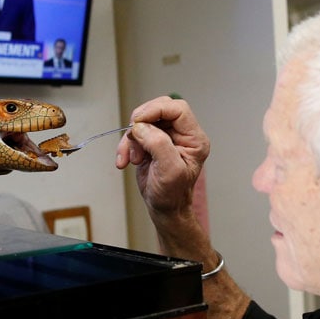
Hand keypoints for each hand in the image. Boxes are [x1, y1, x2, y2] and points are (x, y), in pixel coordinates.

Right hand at [116, 96, 209, 220]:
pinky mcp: (151, 142)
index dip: (157, 109)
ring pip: (144, 121)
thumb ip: (158, 144)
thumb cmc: (172, 194)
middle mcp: (182, 135)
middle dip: (142, 122)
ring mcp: (166, 137)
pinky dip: (126, 145)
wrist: (164, 209)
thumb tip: (141, 126)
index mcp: (194, 139)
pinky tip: (125, 160)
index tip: (139, 121)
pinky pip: (135, 133)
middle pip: (160, 109)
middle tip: (133, 136)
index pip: (178, 109)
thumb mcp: (170, 171)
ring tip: (131, 158)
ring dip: (131, 138)